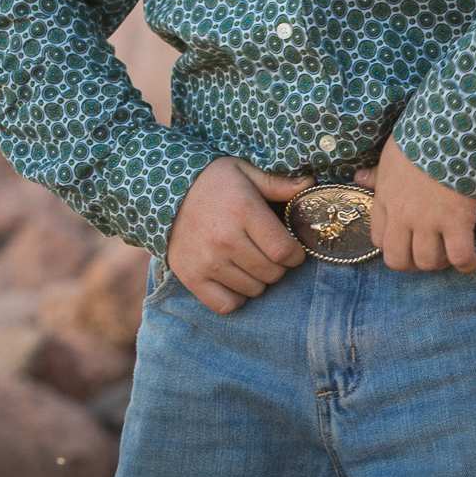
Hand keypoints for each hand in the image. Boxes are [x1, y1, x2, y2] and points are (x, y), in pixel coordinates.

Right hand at [165, 157, 312, 314]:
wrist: (165, 193)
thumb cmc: (213, 182)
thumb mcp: (246, 172)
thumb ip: (279, 183)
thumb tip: (310, 184)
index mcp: (243, 211)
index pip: (284, 250)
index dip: (296, 255)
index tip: (293, 250)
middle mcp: (225, 239)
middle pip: (271, 273)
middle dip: (279, 267)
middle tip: (271, 255)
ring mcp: (207, 261)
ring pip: (253, 290)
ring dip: (258, 280)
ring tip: (251, 262)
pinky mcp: (191, 277)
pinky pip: (226, 304)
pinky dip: (236, 297)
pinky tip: (235, 279)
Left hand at [352, 143, 475, 272]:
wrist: (448, 130)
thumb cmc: (419, 139)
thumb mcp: (390, 156)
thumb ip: (376, 174)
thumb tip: (359, 178)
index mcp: (385, 200)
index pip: (378, 240)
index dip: (393, 245)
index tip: (406, 241)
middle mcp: (403, 217)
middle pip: (398, 260)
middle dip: (412, 263)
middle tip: (426, 254)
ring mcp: (429, 221)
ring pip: (428, 262)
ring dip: (439, 262)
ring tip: (449, 253)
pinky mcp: (457, 221)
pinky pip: (459, 256)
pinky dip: (467, 264)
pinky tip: (471, 261)